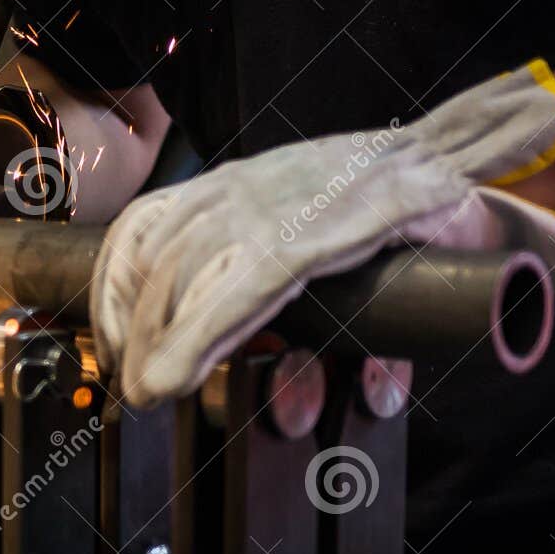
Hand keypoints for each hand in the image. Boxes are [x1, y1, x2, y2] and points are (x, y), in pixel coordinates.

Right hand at [92, 61, 554, 405]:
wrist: (426, 155)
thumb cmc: (436, 233)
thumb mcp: (439, 282)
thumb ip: (404, 331)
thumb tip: (375, 395)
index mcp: (336, 223)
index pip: (247, 281)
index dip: (195, 335)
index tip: (160, 386)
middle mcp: (278, 196)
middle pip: (188, 268)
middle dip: (151, 339)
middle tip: (141, 397)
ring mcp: (241, 183)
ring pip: (160, 245)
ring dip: (128, 310)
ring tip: (123, 363)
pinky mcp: (219, 181)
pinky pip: (149, 218)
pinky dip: (120, 267)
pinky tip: (115, 311)